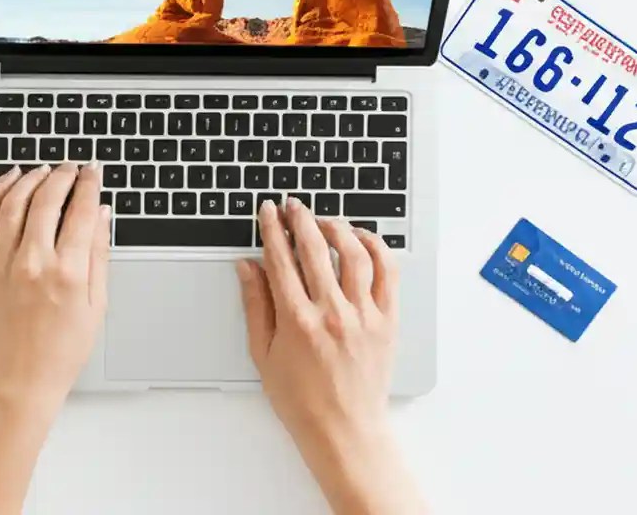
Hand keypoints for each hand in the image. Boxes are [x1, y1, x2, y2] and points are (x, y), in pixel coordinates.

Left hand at [0, 162, 110, 411]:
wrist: (17, 381)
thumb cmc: (59, 352)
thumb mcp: (96, 305)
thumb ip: (98, 255)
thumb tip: (101, 215)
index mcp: (67, 273)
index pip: (81, 211)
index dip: (90, 184)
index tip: (93, 172)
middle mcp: (32, 263)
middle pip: (47, 199)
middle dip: (63, 175)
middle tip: (72, 168)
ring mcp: (1, 264)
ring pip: (14, 202)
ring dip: (31, 179)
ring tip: (44, 170)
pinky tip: (9, 184)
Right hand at [238, 197, 423, 514]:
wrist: (344, 430)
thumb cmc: (301, 399)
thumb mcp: (263, 353)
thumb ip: (255, 304)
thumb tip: (248, 266)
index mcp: (297, 321)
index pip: (282, 259)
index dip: (272, 229)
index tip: (268, 212)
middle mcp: (332, 313)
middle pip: (316, 248)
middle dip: (301, 219)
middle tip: (293, 206)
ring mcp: (363, 315)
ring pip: (354, 253)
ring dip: (338, 228)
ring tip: (325, 220)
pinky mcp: (387, 320)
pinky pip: (388, 272)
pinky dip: (377, 248)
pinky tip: (363, 239)